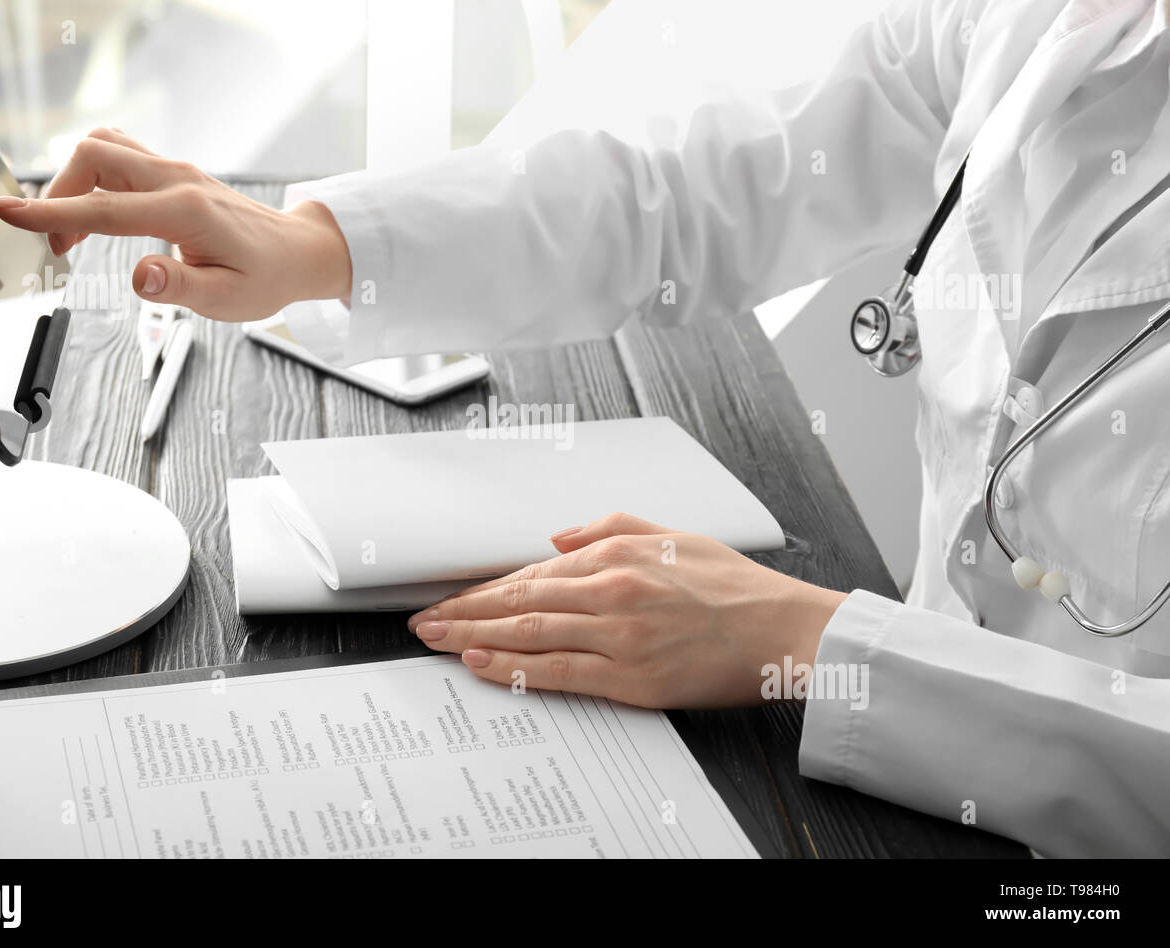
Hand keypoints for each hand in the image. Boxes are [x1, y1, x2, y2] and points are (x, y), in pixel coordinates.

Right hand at [0, 127, 352, 320]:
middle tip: (61, 245)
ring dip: (74, 181)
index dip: (52, 212)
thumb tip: (139, 277)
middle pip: (94, 155)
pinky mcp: (172, 172)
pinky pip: (119, 154)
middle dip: (59, 193)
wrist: (296, 251)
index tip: (9, 215)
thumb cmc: (265, 277)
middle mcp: (177, 179)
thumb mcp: (227, 299)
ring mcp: (175, 170)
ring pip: (104, 147)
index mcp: (186, 212)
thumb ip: (180, 288)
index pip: (105, 208)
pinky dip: (92, 176)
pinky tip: (96, 211)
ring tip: (75, 231)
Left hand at [408, 512, 846, 708]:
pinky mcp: (631, 676)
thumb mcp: (672, 536)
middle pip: (518, 599)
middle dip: (463, 610)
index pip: (532, 572)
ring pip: (528, 631)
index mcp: (617, 553)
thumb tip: (557, 537)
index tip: (452, 597)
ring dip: (473, 635)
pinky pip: (559, 671)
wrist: (782, 629)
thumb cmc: (733, 586)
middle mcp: (611, 588)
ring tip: (435, 640)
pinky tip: (480, 665)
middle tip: (422, 621)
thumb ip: (610, 527)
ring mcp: (619, 633)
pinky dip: (514, 667)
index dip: (485, 588)